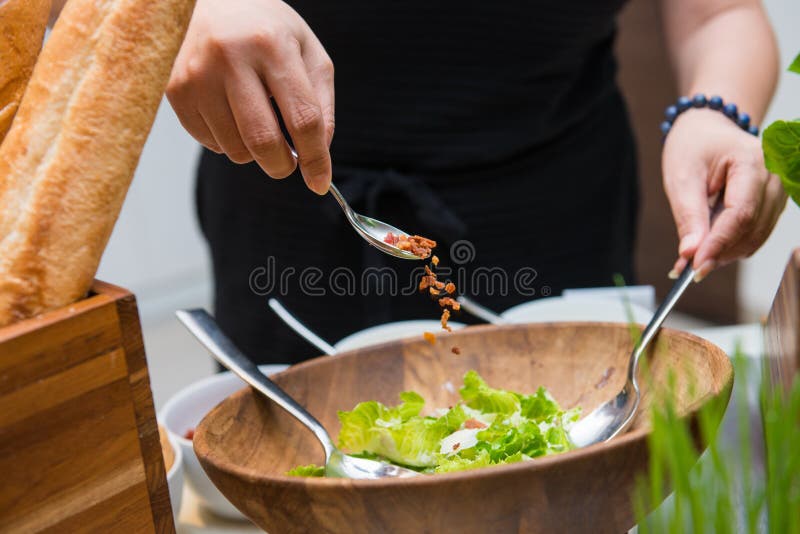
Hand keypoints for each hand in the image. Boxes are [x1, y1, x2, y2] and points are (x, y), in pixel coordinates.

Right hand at [167, 0, 333, 193]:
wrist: (209, 0)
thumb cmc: (267, 30)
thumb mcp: (308, 52)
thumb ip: (322, 104)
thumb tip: (319, 155)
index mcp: (273, 44)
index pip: (303, 118)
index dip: (316, 159)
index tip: (320, 183)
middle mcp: (231, 57)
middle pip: (264, 141)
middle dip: (282, 165)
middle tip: (287, 162)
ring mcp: (198, 74)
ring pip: (235, 149)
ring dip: (254, 152)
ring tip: (256, 121)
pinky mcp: (176, 90)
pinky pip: (210, 143)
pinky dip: (228, 142)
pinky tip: (230, 113)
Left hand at [662, 108, 786, 280]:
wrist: (707, 130)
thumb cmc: (693, 147)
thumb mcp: (681, 177)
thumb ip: (688, 216)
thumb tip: (690, 253)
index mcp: (752, 161)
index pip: (740, 213)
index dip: (718, 244)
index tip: (696, 267)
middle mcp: (775, 176)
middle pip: (751, 228)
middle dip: (719, 252)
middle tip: (688, 268)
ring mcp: (778, 191)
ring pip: (755, 236)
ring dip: (725, 252)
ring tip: (693, 257)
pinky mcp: (772, 204)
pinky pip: (755, 233)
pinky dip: (730, 245)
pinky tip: (707, 248)